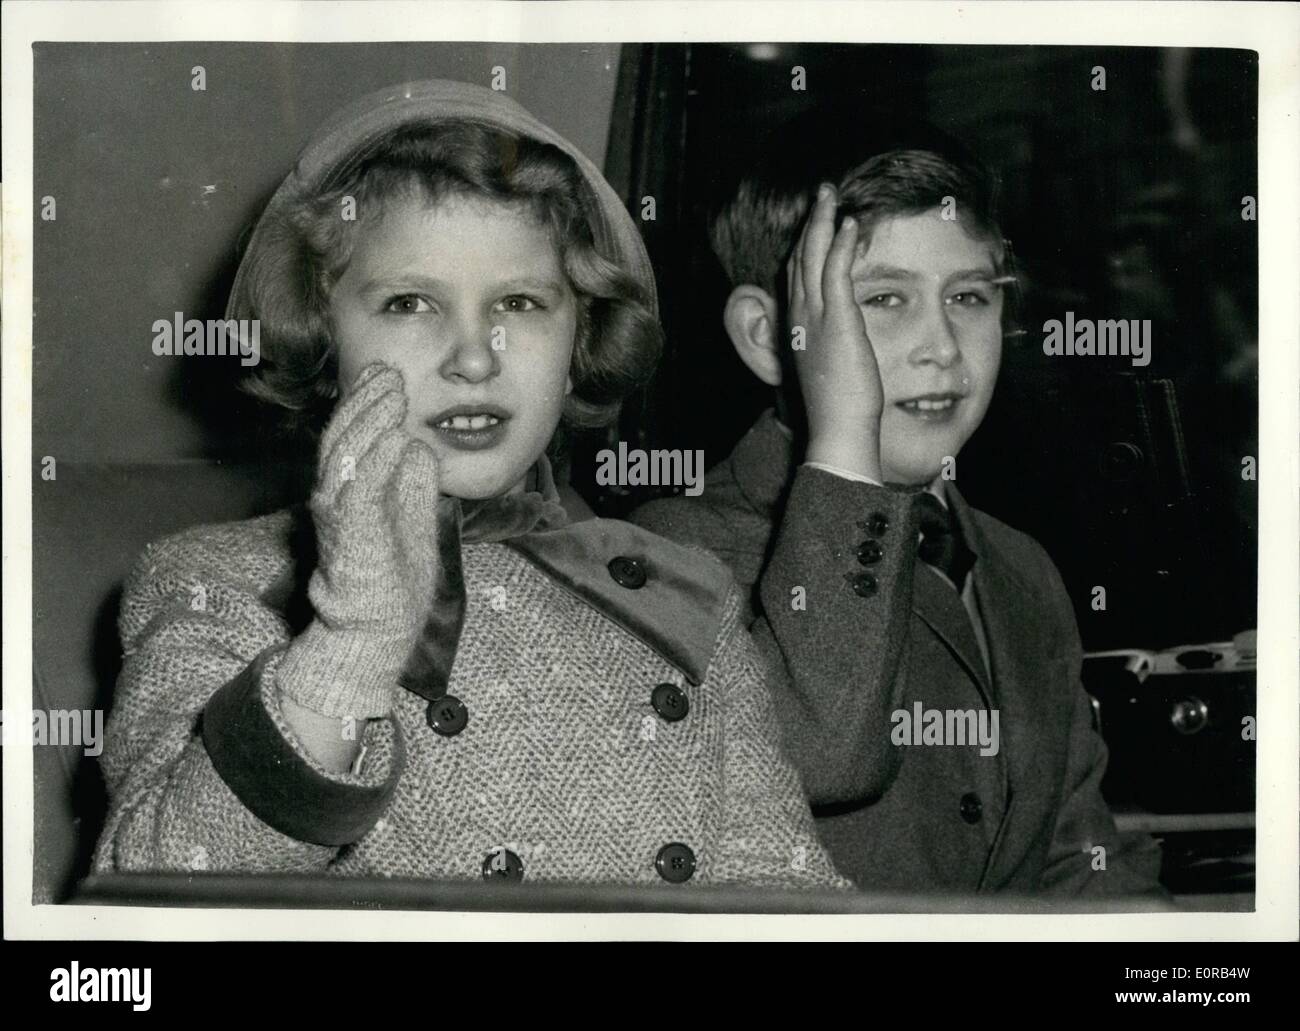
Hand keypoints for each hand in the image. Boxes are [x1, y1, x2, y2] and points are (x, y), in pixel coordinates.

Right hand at [276, 362, 440, 718]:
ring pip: (346, 456)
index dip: (368, 404)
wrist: (378, 634)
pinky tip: (396, 438)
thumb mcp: (414, 521)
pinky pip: (359, 492)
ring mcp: (341, 517)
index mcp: (352, 493)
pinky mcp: (352, 538)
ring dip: (369, 420)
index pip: (355, 438)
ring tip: (392, 392)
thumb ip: (414, 485)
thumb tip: (419, 446)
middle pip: (345, 436)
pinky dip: (375, 462)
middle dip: (366, 400)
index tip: (389, 375)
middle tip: (388, 371)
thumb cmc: (394, 583)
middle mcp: (338, 498)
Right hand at [787, 183, 883, 480]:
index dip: (808, 244)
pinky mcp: (837, 320)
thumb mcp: (829, 367)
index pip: (799, 275)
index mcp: (797, 327)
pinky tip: (849, 223)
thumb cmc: (839, 406)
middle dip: (811, 223)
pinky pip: (835, 271)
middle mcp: (799, 317)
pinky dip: (839, 244)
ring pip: (813, 257)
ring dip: (823, 222)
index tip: (819, 220)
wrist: (837, 428)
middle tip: (822, 193)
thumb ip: (831, 344)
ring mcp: (815, 317)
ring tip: (831, 195)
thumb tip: (842, 338)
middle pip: (801, 257)